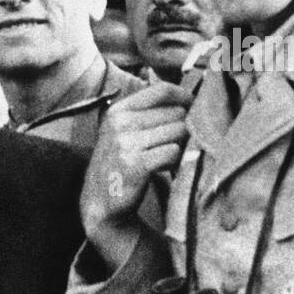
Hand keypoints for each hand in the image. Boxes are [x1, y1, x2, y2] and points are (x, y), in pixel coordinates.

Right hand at [80, 82, 191, 265]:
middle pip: (175, 112)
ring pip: (178, 131)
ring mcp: (126, 144)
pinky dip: (174, 161)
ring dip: (179, 145)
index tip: (193, 105)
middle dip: (182, 128)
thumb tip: (188, 97)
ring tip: (165, 157)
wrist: (101, 202)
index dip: (184, 96)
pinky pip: (174, 151)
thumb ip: (147, 112)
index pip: (161, 90)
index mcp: (117, 111)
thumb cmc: (119, 164)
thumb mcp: (122, 132)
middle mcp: (120, 123)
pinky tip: (164, 168)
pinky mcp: (136, 165)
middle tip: (172, 144)